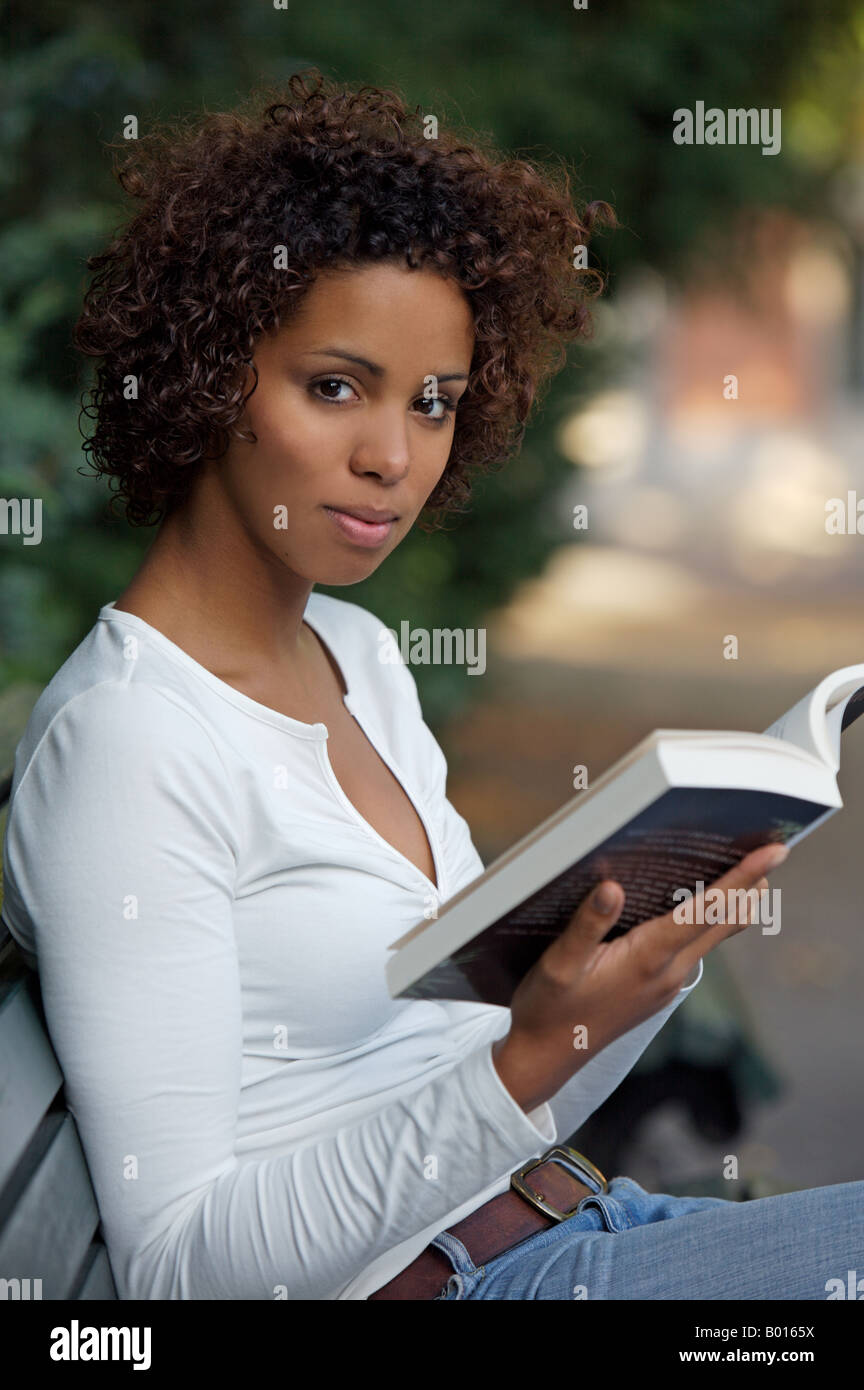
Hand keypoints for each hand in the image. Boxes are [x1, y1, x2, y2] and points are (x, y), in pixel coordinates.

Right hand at [492, 841, 787, 1113]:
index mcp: (649, 958)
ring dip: (731, 901)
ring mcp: (668, 982)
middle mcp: (670, 970)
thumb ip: (587, 925)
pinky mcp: (659, 988)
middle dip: (751, 883)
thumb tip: (612, 886)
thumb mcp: (558, 964)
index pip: (708, 910)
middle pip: (725, 921)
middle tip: (773, 847)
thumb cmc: (550, 1008)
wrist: (547, 1056)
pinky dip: (707, 919)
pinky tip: (694, 904)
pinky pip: (695, 946)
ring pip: (713, 935)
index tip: (776, 851)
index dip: (742, 877)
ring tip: (741, 866)